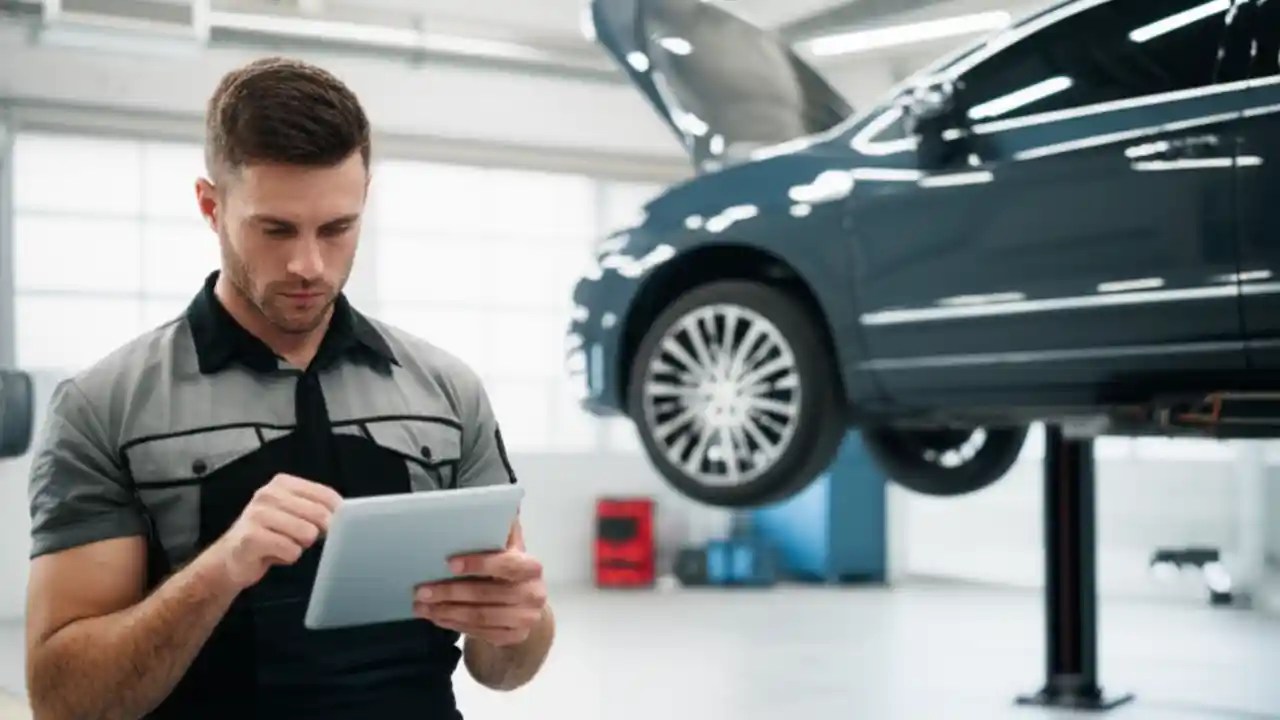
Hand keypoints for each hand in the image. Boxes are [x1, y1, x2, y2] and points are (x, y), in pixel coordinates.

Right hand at [209, 473, 342, 589]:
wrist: (231, 558)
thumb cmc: (268, 534)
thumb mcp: (293, 513)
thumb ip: (316, 508)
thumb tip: (346, 515)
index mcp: (282, 483)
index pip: (326, 495)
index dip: (336, 514)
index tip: (331, 525)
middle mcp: (268, 494)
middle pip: (319, 514)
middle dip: (317, 532)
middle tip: (301, 538)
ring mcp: (257, 515)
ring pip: (307, 533)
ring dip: (300, 545)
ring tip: (284, 544)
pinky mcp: (251, 538)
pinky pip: (291, 550)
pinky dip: (288, 557)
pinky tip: (273, 554)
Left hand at [413, 525, 546, 646]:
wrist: (528, 602)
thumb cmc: (511, 568)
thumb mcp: (510, 546)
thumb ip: (502, 528)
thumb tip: (500, 499)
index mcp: (531, 567)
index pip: (506, 565)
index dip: (478, 563)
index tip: (449, 563)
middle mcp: (533, 594)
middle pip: (486, 595)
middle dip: (450, 592)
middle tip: (421, 590)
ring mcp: (525, 619)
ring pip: (480, 617)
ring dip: (446, 611)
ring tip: (422, 606)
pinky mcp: (513, 637)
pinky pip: (479, 632)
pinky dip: (454, 624)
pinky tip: (437, 617)